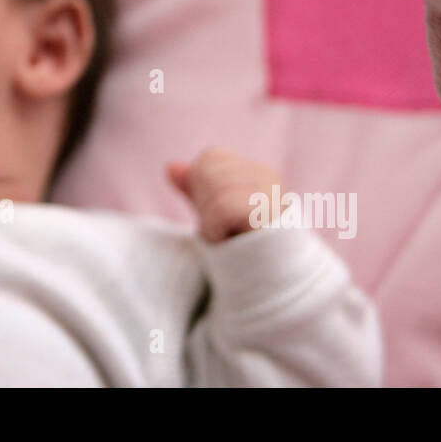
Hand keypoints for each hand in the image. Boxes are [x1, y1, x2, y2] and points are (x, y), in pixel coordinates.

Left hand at [166, 148, 283, 242]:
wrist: (270, 283)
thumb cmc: (241, 247)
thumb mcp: (212, 215)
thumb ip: (194, 190)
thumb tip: (170, 167)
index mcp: (255, 171)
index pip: (210, 158)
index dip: (200, 187)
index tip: (217, 216)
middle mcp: (266, 175)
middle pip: (208, 170)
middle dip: (204, 204)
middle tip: (224, 229)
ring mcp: (270, 192)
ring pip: (214, 190)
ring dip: (210, 222)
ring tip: (229, 236)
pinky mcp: (268, 210)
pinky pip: (222, 207)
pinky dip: (215, 228)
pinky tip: (229, 241)